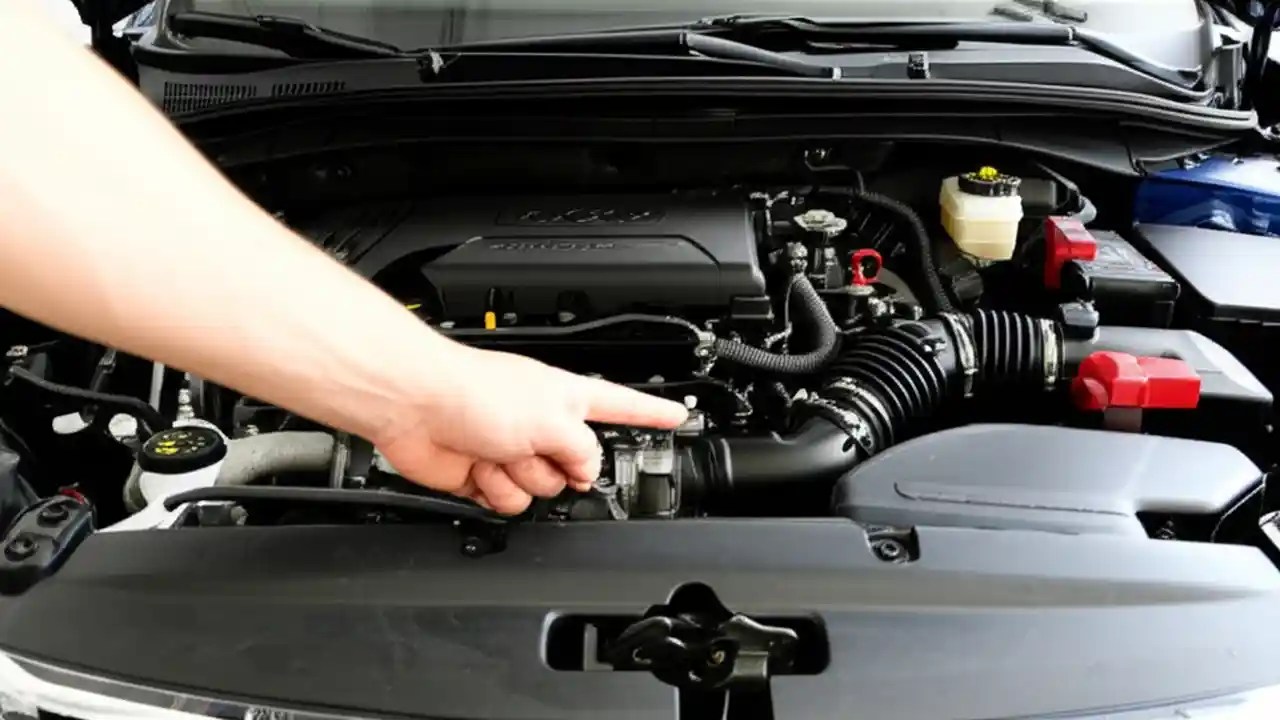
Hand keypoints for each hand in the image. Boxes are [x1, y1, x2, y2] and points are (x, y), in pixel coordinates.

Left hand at [373, 344, 687, 513]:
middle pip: (575, 468)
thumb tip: (585, 471)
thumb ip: (584, 449)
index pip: (623, 406)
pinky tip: (477, 468)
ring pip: (539, 491)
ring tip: (496, 452)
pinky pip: (506, 503)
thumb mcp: (553, 418)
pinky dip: (492, 491)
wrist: (416, 406)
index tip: (679, 418)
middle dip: (555, 468)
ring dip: (518, 478)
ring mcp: (511, 451)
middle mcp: (540, 425)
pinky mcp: (483, 475)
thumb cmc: (476, 393)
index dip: (653, 414)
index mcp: (565, 399)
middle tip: (532, 447)